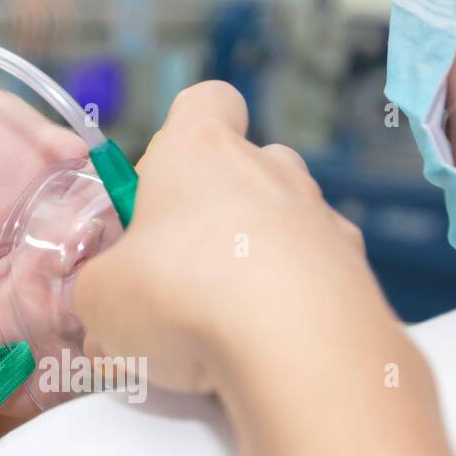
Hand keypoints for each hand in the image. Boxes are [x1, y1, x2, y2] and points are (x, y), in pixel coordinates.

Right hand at [73, 81, 391, 396]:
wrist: (296, 345)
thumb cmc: (184, 297)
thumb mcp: (101, 300)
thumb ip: (100, 296)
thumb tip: (105, 322)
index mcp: (200, 152)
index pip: (205, 104)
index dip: (184, 133)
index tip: (161, 180)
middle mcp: (269, 171)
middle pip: (246, 170)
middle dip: (216, 216)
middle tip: (181, 273)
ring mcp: (319, 219)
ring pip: (285, 226)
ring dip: (256, 263)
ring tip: (223, 327)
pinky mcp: (354, 273)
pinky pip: (317, 280)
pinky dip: (293, 307)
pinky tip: (267, 351)